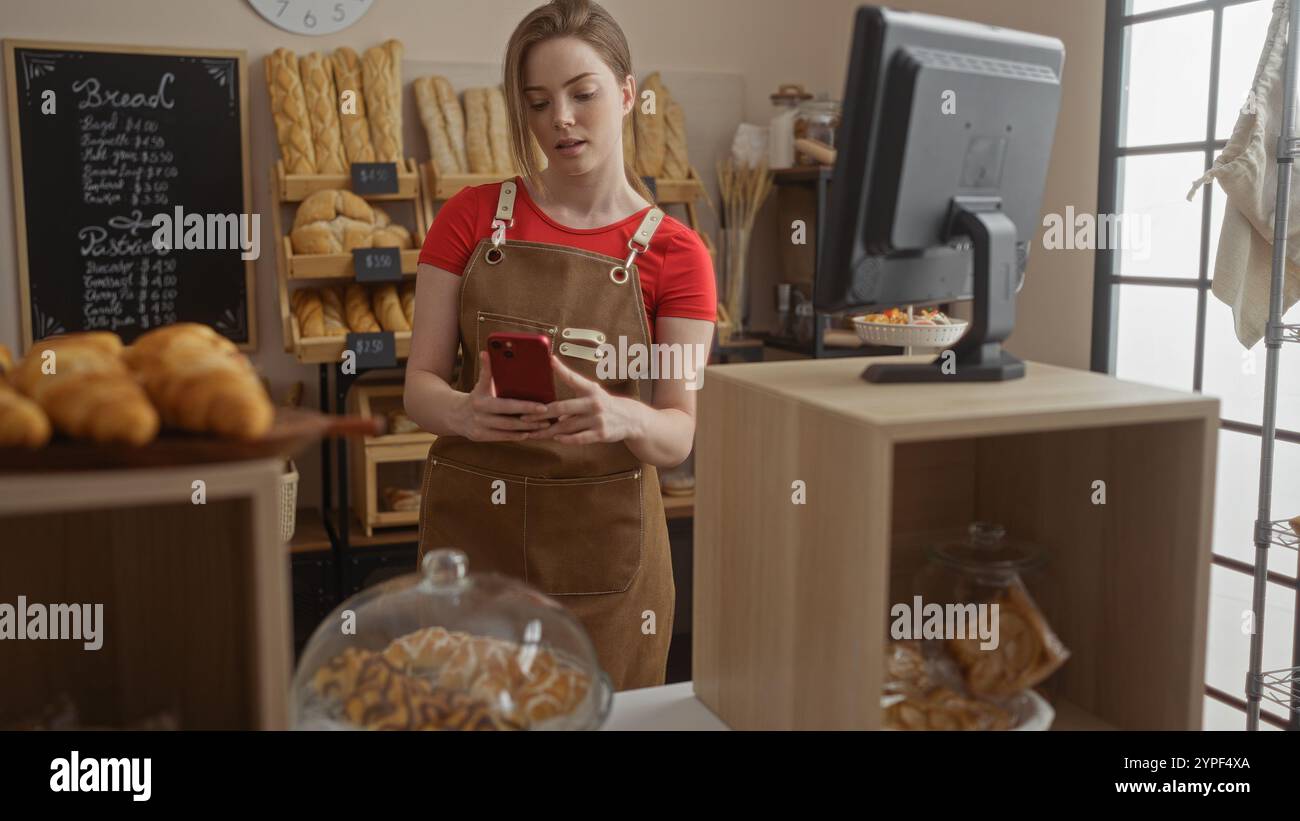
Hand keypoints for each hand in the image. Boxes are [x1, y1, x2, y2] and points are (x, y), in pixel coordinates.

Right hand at [454, 351, 552, 441]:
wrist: (453, 414)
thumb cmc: (476, 396)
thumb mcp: (480, 384)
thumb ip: (487, 371)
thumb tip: (487, 352)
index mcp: (481, 399)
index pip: (507, 404)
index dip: (525, 406)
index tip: (542, 406)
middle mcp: (480, 414)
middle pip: (509, 420)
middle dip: (530, 419)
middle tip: (547, 416)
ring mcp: (480, 427)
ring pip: (507, 430)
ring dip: (527, 429)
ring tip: (544, 424)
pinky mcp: (480, 437)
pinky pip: (502, 437)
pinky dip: (516, 436)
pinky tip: (530, 433)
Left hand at [519, 355, 642, 443]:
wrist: (631, 419)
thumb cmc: (605, 405)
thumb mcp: (593, 395)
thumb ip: (574, 402)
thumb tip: (555, 413)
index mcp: (590, 390)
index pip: (573, 378)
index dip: (562, 369)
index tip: (550, 360)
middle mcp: (593, 403)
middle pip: (562, 407)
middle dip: (541, 413)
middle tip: (525, 416)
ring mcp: (597, 419)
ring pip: (567, 426)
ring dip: (549, 431)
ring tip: (533, 433)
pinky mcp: (600, 434)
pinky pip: (580, 438)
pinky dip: (567, 439)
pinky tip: (556, 438)